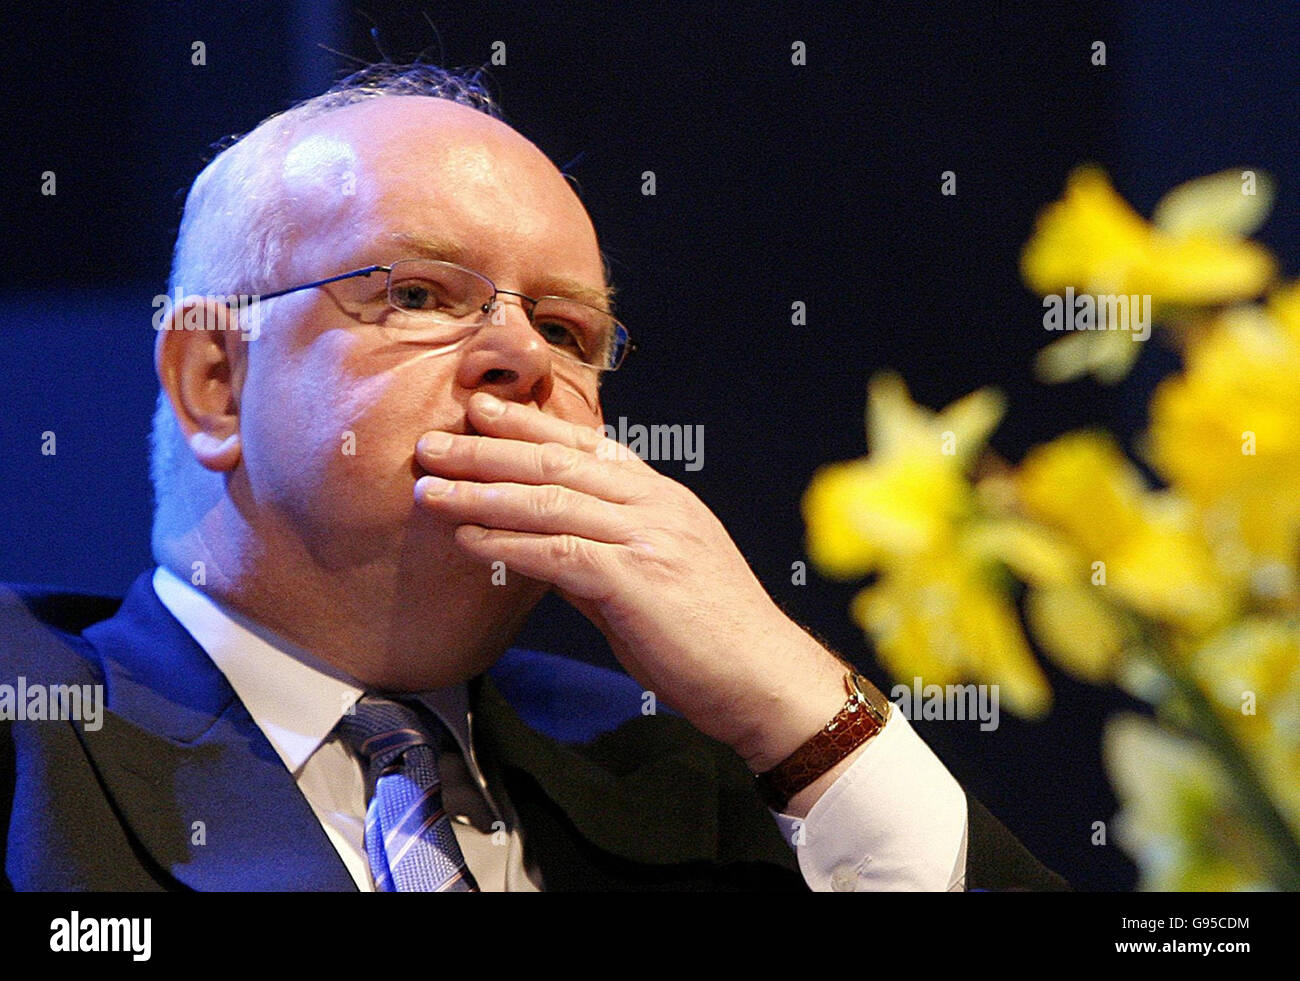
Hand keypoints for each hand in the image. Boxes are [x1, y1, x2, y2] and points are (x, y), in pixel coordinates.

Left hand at [413, 392, 849, 773]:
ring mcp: (650, 539)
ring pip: (552, 501)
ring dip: (483, 492)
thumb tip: (542, 550)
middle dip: (489, 448)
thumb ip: (599, 556)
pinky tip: (469, 538)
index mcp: (663, 499)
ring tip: (431, 489)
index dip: (529, 424)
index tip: (481, 408)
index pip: (586, 446)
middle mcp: (656, 506)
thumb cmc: (712, 637)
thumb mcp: (653, 581)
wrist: (766, 678)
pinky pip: (560, 553)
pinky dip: (509, 543)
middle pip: (559, 463)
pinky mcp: (640, 580)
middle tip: (432, 441)